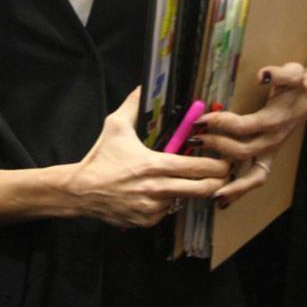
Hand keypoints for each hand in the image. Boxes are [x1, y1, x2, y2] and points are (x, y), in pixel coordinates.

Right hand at [65, 86, 228, 227]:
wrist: (81, 191)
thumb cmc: (100, 157)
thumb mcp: (115, 125)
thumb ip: (133, 104)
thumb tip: (143, 85)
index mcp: (155, 164)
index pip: (198, 168)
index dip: (217, 166)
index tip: (226, 161)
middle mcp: (158, 189)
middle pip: (203, 190)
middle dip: (216, 181)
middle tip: (220, 173)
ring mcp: (153, 208)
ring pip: (185, 201)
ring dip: (189, 191)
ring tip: (188, 180)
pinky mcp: (146, 221)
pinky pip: (167, 212)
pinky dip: (168, 203)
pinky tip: (160, 191)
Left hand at [196, 46, 306, 204]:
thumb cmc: (297, 85)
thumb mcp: (293, 73)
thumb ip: (280, 74)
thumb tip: (263, 75)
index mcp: (275, 121)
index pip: (244, 126)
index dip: (221, 123)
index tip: (201, 119)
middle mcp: (273, 141)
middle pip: (243, 152)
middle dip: (217, 147)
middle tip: (194, 140)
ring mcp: (270, 152)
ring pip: (252, 177)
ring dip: (232, 186)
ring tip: (211, 195)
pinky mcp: (267, 157)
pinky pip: (253, 179)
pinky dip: (239, 191)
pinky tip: (221, 200)